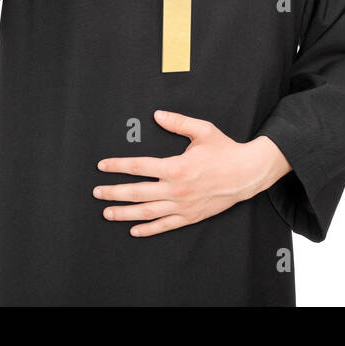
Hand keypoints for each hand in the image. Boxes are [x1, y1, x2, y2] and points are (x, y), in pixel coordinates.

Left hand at [93, 110, 291, 236]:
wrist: (247, 174)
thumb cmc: (225, 150)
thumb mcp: (203, 130)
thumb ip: (178, 122)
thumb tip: (158, 115)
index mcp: (176, 167)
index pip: (139, 166)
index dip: (118, 166)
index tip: (103, 166)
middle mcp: (176, 189)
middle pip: (137, 192)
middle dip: (114, 192)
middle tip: (97, 192)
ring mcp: (183, 205)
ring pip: (147, 212)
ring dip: (125, 213)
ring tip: (107, 213)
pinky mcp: (190, 216)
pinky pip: (165, 225)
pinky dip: (148, 229)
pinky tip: (133, 230)